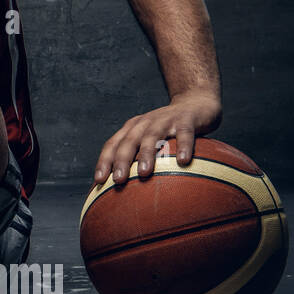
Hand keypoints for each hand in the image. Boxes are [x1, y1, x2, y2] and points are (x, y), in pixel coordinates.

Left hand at [91, 91, 221, 187]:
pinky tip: (183, 161)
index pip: (113, 144)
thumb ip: (138, 158)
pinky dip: (183, 146)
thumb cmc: (168, 130)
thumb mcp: (149, 139)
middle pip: (129, 141)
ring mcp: (165, 120)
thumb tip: (126, 190)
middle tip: (118, 180)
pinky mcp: (186, 120)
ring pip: (152, 136)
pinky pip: (184, 133)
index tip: (99, 181)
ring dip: (146, 154)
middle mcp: (145, 123)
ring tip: (142, 173)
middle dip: (121, 160)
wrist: (194, 103)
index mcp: (132, 128)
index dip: (104, 161)